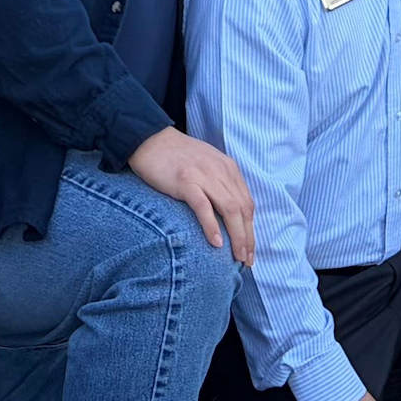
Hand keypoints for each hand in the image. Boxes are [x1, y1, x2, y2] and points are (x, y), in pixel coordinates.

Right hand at [128, 127, 256, 257]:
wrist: (149, 139)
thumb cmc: (176, 158)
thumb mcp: (207, 165)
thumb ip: (220, 184)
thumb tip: (228, 215)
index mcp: (228, 168)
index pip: (247, 203)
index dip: (251, 230)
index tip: (250, 251)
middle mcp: (221, 170)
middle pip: (242, 209)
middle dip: (247, 238)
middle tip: (247, 261)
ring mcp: (203, 175)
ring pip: (229, 209)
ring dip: (236, 236)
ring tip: (237, 257)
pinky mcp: (185, 180)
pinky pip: (204, 206)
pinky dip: (212, 226)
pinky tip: (216, 242)